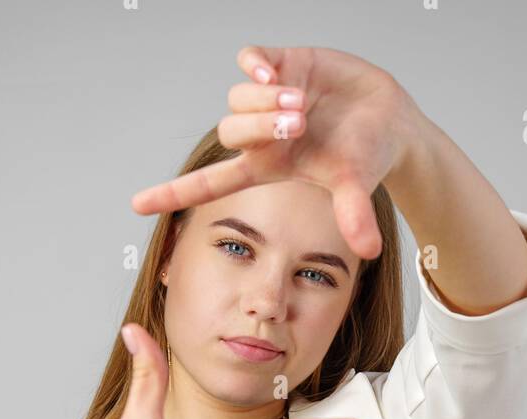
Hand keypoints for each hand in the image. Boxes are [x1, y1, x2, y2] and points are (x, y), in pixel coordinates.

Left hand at [130, 45, 414, 259]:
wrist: (389, 118)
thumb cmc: (366, 156)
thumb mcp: (356, 187)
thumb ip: (355, 214)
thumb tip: (369, 248)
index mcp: (267, 168)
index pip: (209, 184)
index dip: (174, 193)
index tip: (137, 204)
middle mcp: (260, 135)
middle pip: (229, 131)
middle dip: (260, 126)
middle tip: (300, 125)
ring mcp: (268, 99)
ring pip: (239, 98)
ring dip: (267, 101)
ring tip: (303, 106)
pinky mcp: (284, 63)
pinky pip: (249, 61)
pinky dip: (255, 66)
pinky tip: (274, 73)